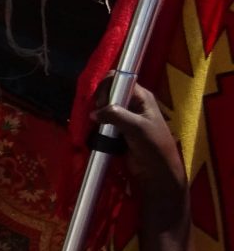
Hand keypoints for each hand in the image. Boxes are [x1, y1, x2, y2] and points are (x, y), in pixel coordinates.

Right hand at [94, 79, 187, 225]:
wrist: (157, 171)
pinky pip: (103, 121)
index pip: (119, 79)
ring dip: (97, 115)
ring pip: (104, 107)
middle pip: (109, 91)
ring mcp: (125, 116)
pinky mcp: (118, 129)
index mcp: (141, 96)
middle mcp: (133, 103)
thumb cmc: (153, 146)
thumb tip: (93, 113)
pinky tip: (97, 131)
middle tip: (98, 116)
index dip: (107, 87)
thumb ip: (116, 115)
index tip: (102, 103)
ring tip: (97, 126)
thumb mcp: (137, 127)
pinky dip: (97, 125)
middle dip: (100, 101)